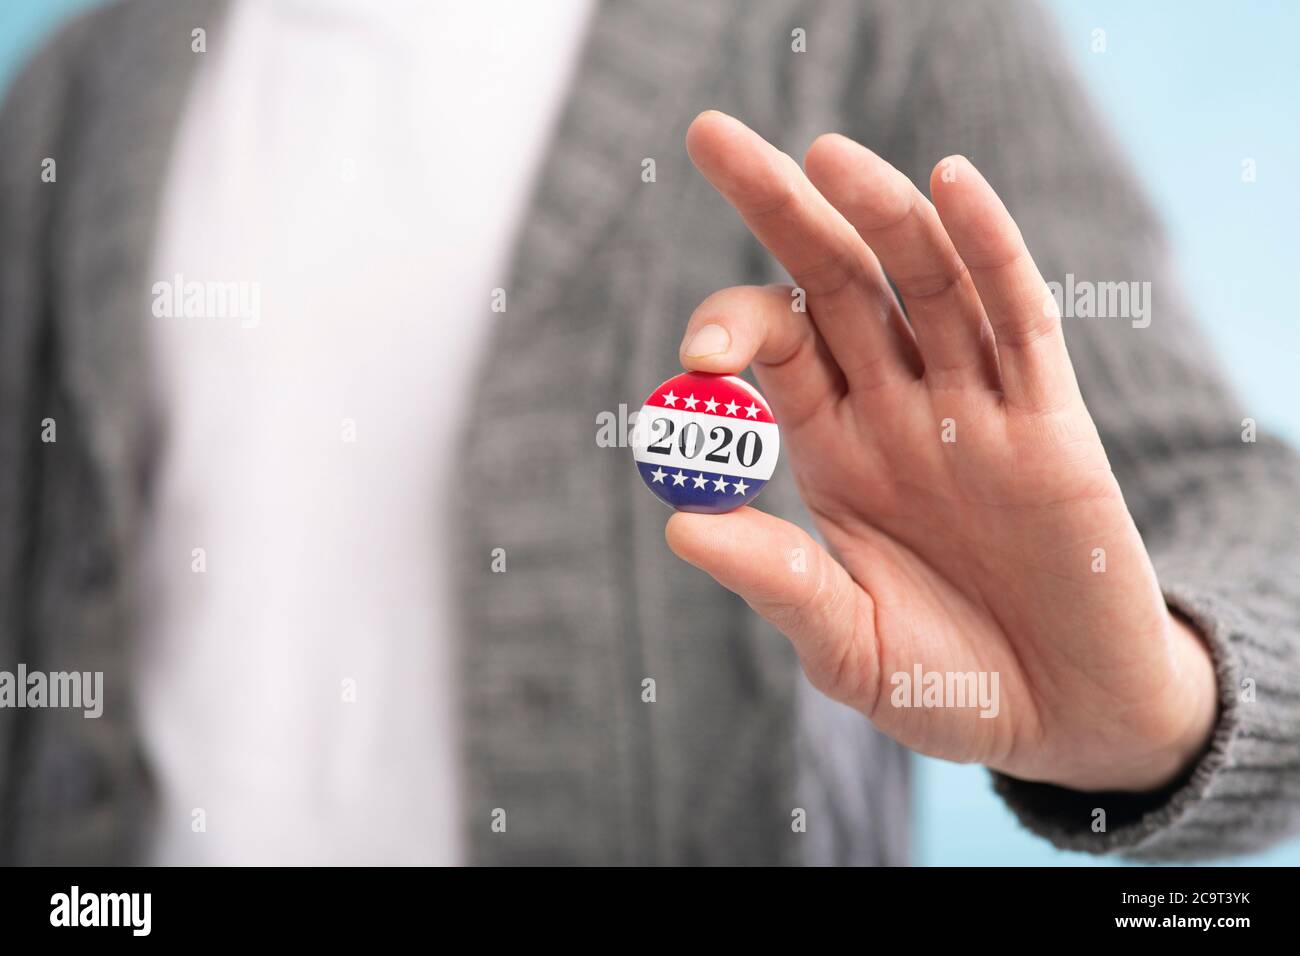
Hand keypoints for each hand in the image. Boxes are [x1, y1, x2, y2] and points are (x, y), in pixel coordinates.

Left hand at [666, 111, 1216, 792]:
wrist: (1064, 716)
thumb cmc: (949, 683)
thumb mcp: (849, 646)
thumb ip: (779, 584)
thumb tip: (680, 524)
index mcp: (833, 446)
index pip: (773, 346)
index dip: (729, 327)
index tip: (698, 352)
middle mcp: (895, 405)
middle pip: (832, 280)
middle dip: (776, 208)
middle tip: (710, 135)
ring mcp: (973, 403)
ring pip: (920, 280)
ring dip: (876, 211)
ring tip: (825, 154)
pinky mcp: (1048, 419)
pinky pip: (1017, 317)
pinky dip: (988, 249)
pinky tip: (950, 185)